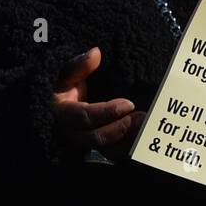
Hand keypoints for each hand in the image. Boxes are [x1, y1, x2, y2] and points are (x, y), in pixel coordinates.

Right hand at [52, 46, 144, 160]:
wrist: (57, 109)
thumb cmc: (64, 88)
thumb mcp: (66, 75)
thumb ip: (79, 66)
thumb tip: (95, 53)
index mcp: (62, 114)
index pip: (85, 116)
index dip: (107, 112)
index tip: (130, 104)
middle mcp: (70, 133)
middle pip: (96, 137)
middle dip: (121, 129)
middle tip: (143, 118)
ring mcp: (82, 145)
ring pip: (106, 148)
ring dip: (128, 139)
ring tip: (147, 127)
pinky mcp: (94, 150)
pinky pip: (112, 153)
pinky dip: (128, 147)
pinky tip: (145, 138)